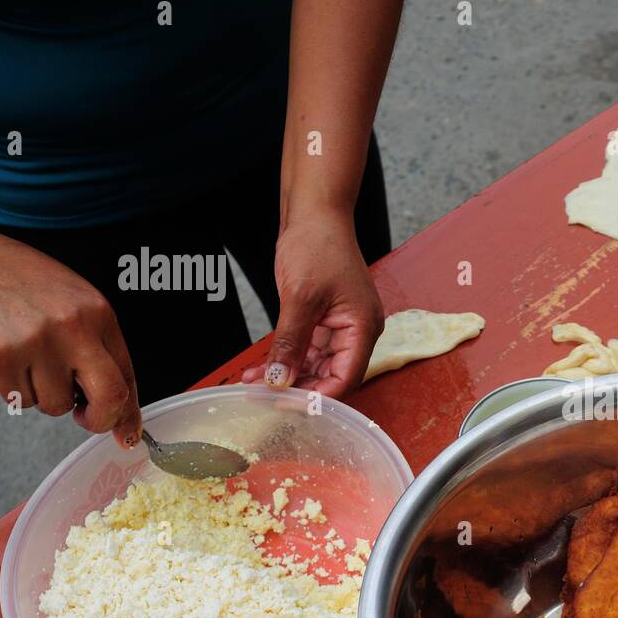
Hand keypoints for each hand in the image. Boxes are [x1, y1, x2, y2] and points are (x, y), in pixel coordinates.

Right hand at [0, 224, 140, 446]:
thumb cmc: (23, 281)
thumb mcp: (74, 304)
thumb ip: (97, 348)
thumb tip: (117, 403)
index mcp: (98, 313)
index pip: (128, 374)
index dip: (129, 412)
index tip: (128, 434)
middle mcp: (74, 327)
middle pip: (110, 397)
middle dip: (100, 420)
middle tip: (85, 416)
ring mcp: (38, 342)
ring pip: (57, 405)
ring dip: (45, 396)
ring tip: (32, 364)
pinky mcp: (2, 354)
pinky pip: (20, 400)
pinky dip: (15, 390)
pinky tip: (11, 361)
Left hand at [242, 210, 383, 397]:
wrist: (315, 213)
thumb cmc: (318, 245)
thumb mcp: (299, 298)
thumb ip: (290, 343)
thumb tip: (279, 380)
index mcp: (363, 328)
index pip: (346, 378)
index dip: (318, 396)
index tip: (287, 404)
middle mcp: (357, 331)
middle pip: (332, 376)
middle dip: (299, 388)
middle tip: (265, 397)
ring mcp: (341, 326)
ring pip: (316, 365)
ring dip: (288, 375)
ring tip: (255, 382)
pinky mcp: (324, 320)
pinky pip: (307, 349)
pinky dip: (286, 359)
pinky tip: (262, 368)